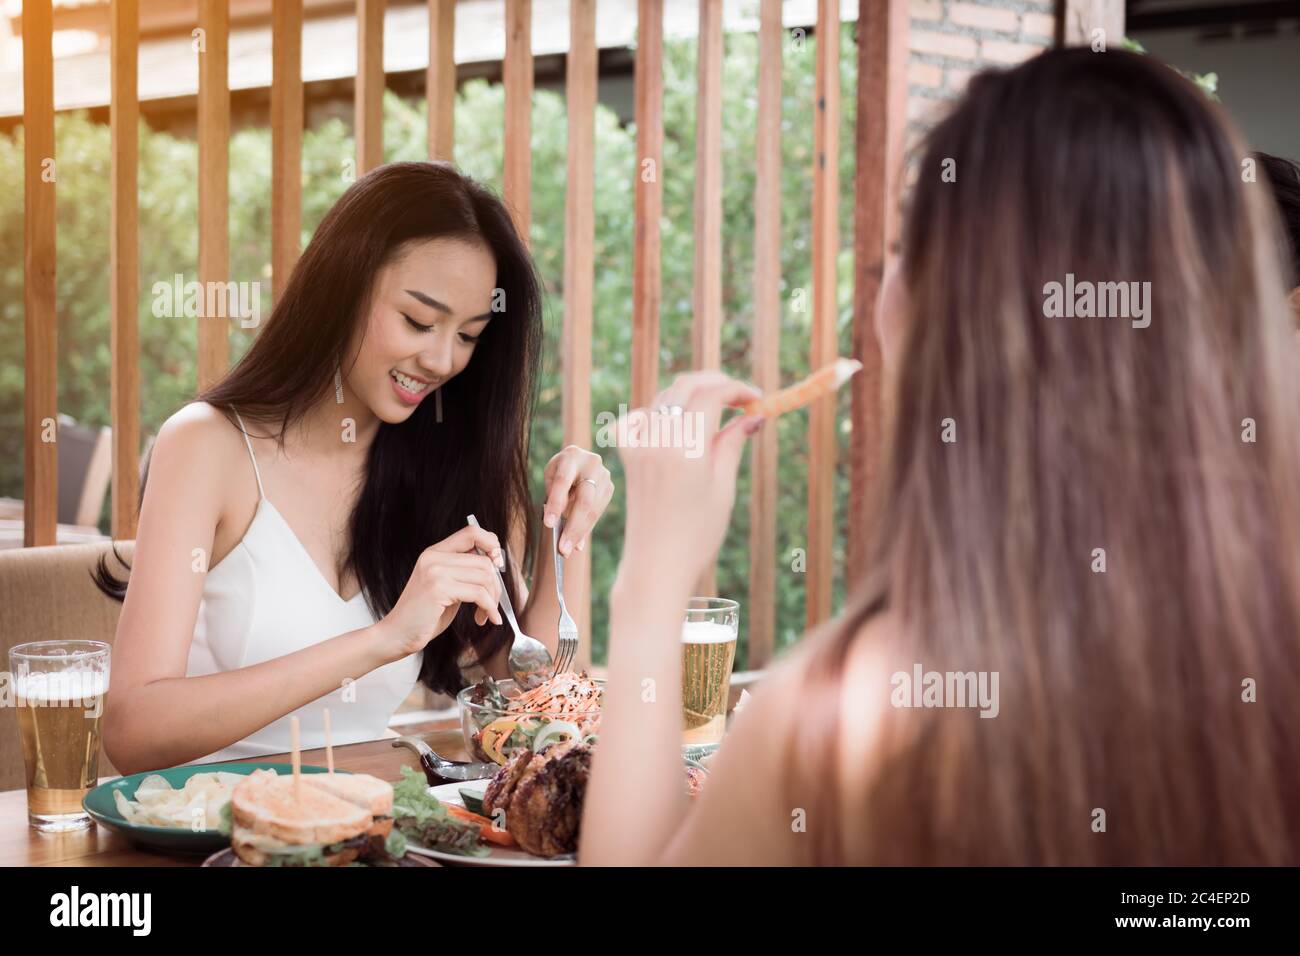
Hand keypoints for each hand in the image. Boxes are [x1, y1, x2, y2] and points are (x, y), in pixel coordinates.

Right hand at [374, 525, 506, 661]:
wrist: (396, 635)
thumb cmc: (423, 615)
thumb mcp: (445, 586)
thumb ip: (463, 572)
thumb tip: (495, 562)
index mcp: (435, 553)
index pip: (472, 532)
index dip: (491, 545)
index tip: (497, 565)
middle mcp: (434, 557)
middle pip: (484, 560)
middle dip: (496, 585)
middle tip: (491, 604)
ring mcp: (435, 571)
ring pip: (485, 576)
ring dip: (492, 600)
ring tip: (485, 614)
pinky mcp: (438, 589)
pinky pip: (479, 594)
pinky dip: (489, 608)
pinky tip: (486, 619)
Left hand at [542, 445, 613, 555]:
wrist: (579, 459)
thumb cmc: (559, 470)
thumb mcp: (550, 476)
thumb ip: (554, 497)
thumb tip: (557, 526)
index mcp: (572, 456)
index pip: (563, 482)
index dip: (556, 503)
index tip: (548, 524)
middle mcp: (592, 464)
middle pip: (584, 500)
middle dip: (573, 527)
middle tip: (563, 549)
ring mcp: (604, 476)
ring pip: (593, 510)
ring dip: (580, 532)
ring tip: (567, 549)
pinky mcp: (609, 489)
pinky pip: (597, 513)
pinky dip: (586, 529)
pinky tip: (577, 542)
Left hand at [615, 372, 763, 588]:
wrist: (656, 564)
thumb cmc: (697, 534)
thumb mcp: (723, 487)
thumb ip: (733, 443)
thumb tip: (754, 415)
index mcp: (686, 448)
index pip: (711, 395)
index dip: (736, 389)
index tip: (757, 398)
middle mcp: (658, 440)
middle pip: (685, 387)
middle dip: (715, 383)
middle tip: (740, 397)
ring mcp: (639, 446)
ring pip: (664, 398)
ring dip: (692, 395)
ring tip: (718, 411)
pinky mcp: (628, 456)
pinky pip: (639, 418)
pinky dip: (659, 412)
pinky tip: (675, 424)